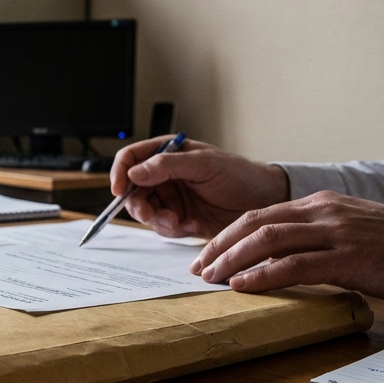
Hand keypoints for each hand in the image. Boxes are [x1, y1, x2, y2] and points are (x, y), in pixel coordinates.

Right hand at [110, 136, 289, 237]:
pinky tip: (193, 225)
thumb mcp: (203, 164)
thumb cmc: (240, 175)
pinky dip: (174, 230)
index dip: (120, 173)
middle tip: (152, 214)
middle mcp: (165, 174)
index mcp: (167, 152)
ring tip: (180, 221)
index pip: (131, 158)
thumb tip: (134, 173)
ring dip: (159, 220)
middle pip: (133, 190)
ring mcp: (171, 197)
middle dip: (140, 205)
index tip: (118, 190)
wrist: (265, 202)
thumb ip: (167, 166)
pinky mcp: (179, 217)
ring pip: (146, 211)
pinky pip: (163, 228)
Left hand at [190, 191, 383, 304]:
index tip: (205, 255)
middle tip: (196, 269)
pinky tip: (244, 286)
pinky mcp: (351, 258)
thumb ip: (317, 240)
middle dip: (219, 247)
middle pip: (255, 223)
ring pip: (269, 240)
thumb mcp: (352, 233)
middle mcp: (323, 212)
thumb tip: (282, 263)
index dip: (227, 235)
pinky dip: (264, 275)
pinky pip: (297, 265)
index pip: (260, 215)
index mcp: (321, 205)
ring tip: (211, 279)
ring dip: (233, 260)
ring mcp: (337, 233)